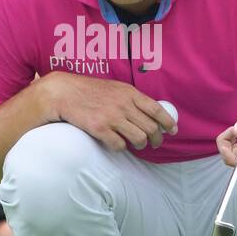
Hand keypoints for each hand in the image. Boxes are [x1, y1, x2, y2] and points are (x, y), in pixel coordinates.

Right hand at [40, 72, 176, 151]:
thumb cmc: (89, 91)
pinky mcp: (99, 129)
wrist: (64, 93)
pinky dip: (121, 147)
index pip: (157, 110)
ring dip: (140, 145)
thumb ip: (131, 98)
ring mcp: (112, 117)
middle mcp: (124, 105)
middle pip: (151, 128)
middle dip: (156, 139)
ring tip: (137, 145)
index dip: (168, 122)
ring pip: (139, 139)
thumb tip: (149, 113)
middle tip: (154, 143)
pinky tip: (118, 144)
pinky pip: (119, 145)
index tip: (173, 131)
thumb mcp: (115, 88)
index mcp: (130, 93)